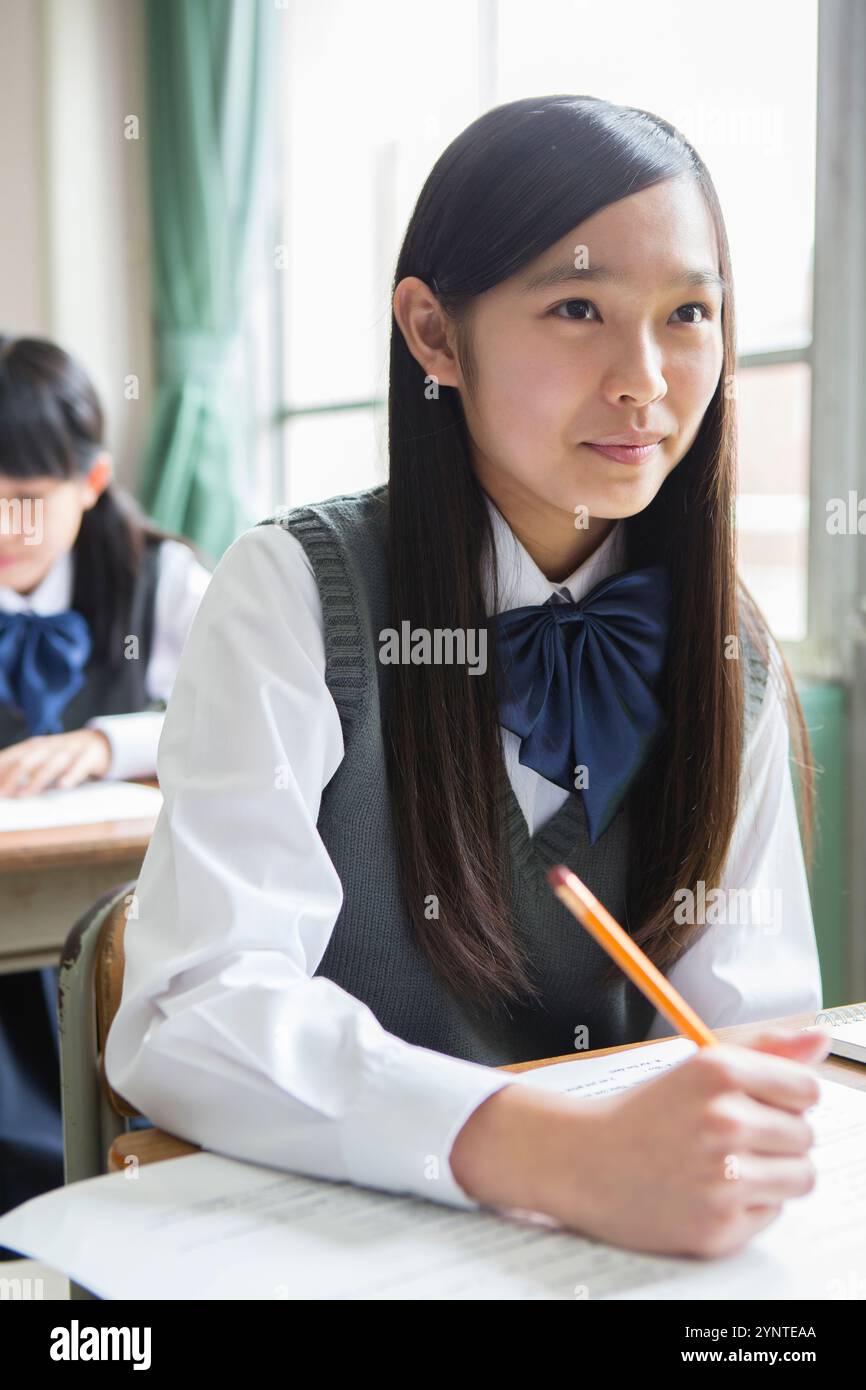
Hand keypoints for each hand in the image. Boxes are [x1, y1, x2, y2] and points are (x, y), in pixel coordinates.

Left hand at [0, 728, 112, 797]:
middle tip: (2, 794)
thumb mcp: (40, 757)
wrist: (98, 742)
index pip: (12, 756)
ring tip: (23, 794)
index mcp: (34, 746)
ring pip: (51, 764)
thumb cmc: (62, 755)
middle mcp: (50, 746)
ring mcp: (70, 751)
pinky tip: (63, 785)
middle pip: (27, 760)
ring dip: (36, 779)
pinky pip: (80, 766)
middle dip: (12, 777)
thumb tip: (2, 787)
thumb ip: (20, 768)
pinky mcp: (89, 757)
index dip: (0, 769)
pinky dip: (71, 775)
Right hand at [544, 1025, 830, 1257]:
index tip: (762, 1102)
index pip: (807, 1088)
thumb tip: (819, 1039)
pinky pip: (771, 1214)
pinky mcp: (718, 1226)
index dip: (786, 1096)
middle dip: (776, 1136)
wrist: (581, 1162)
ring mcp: (722, 1177)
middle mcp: (723, 1121)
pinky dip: (747, 1206)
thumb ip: (763, 1047)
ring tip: (728, 1165)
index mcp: (719, 1071)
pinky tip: (710, 1191)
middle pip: (806, 1135)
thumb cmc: (641, 1114)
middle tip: (730, 1137)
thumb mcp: (698, 1065)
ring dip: (772, 1173)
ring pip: (800, 1177)